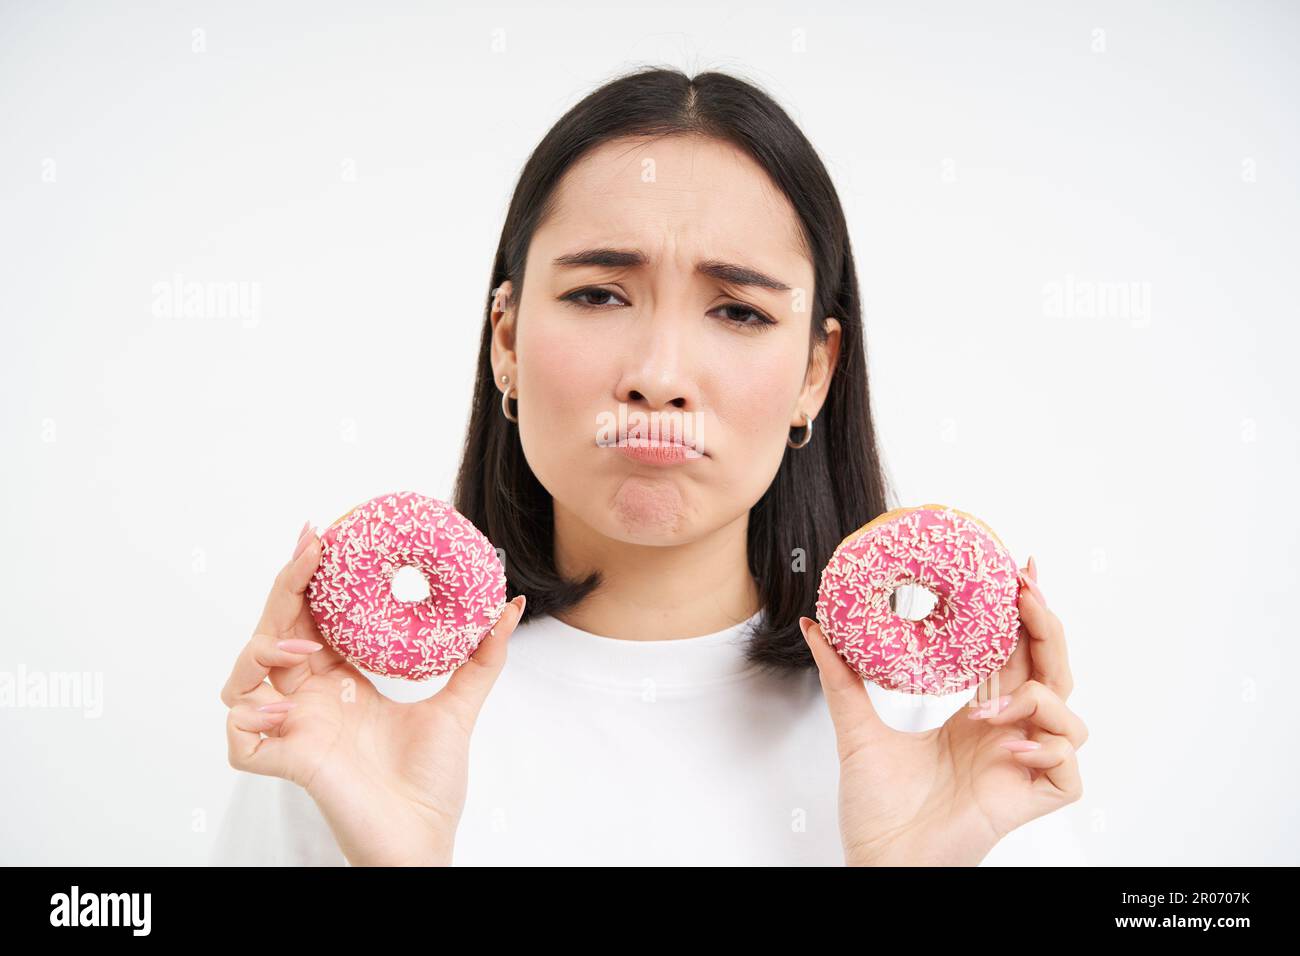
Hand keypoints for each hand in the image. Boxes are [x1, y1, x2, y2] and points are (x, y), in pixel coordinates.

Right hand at [221, 520, 525, 865]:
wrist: (424, 837)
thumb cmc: (430, 781)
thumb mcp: (461, 705)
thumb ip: (482, 657)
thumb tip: (510, 607)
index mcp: (340, 681)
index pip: (310, 617)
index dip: (307, 577)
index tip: (321, 534)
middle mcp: (310, 700)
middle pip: (271, 632)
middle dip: (283, 589)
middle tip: (308, 552)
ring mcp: (293, 730)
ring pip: (238, 682)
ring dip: (260, 652)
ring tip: (302, 649)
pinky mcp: (287, 763)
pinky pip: (240, 738)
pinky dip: (250, 717)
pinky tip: (286, 708)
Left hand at [801, 556, 1086, 865]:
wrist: (879, 859)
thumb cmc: (876, 805)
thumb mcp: (857, 726)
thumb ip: (841, 675)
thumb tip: (815, 624)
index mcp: (976, 716)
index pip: (1012, 654)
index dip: (1020, 613)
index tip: (1017, 569)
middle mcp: (1005, 735)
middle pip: (1050, 671)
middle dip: (1045, 627)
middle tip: (1025, 589)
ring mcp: (1021, 767)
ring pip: (1069, 717)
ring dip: (1039, 697)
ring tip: (989, 706)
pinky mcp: (1030, 800)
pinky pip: (1067, 767)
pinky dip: (1047, 746)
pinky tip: (1007, 743)